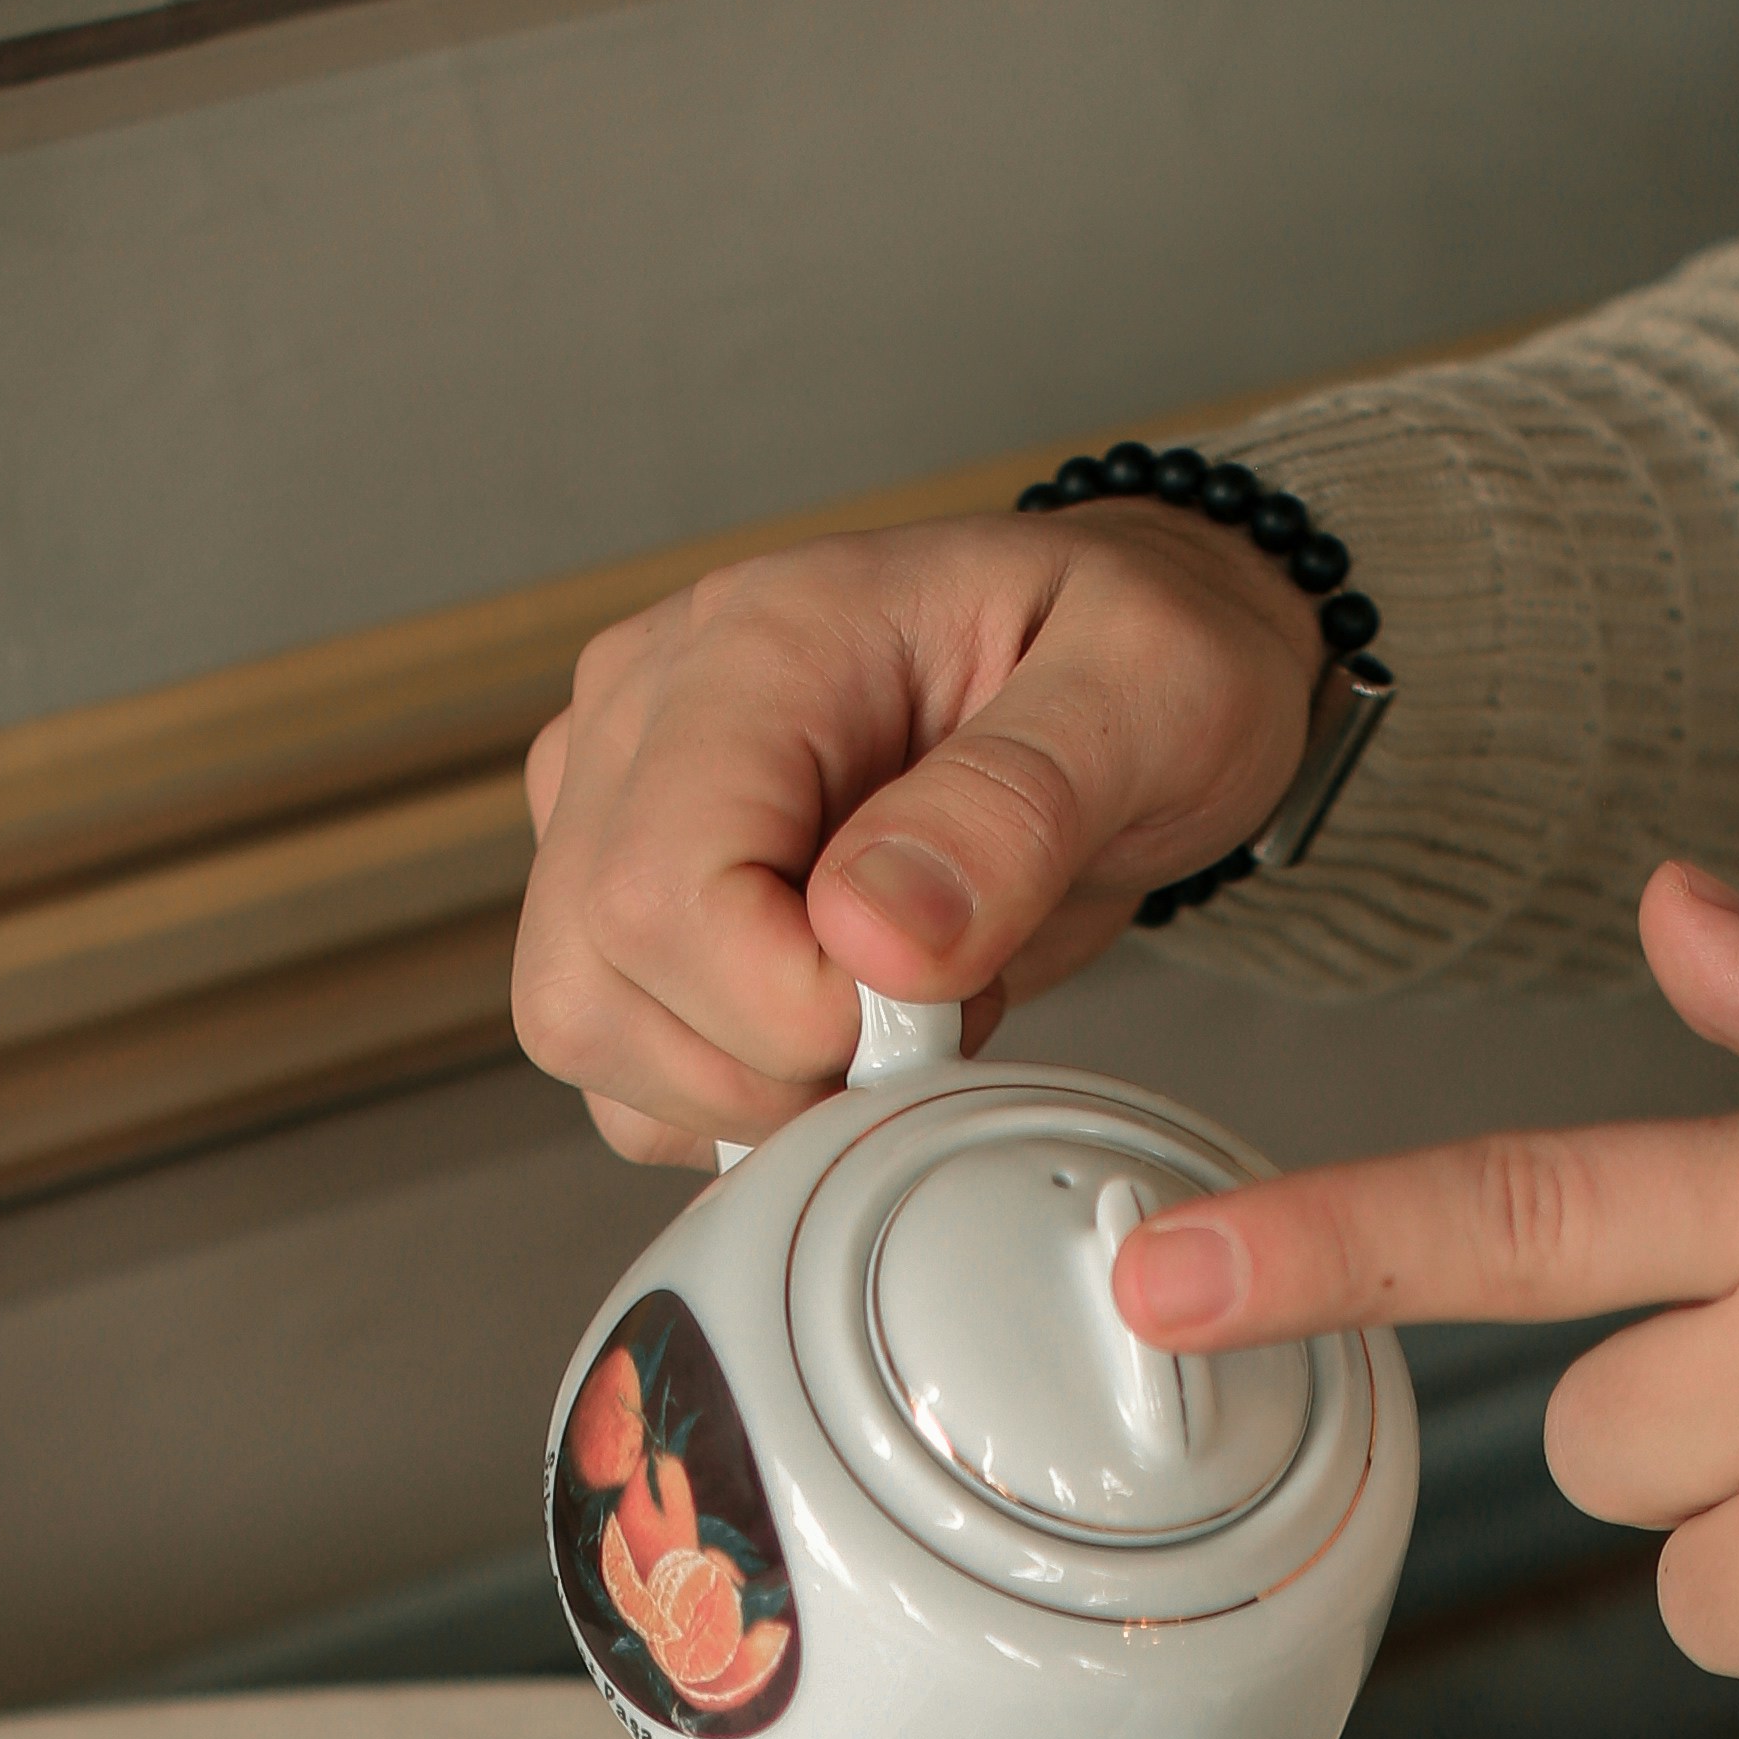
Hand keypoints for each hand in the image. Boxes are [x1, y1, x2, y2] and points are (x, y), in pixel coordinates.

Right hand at [513, 509, 1321, 1167]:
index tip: (927, 1002)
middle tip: (928, 1012)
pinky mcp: (637, 890)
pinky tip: (843, 1024)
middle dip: (772, 1066)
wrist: (1128, 682)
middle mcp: (652, 708)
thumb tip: (873, 936)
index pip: (661, 885)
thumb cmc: (1142, 664)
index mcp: (765, 640)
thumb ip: (1014, 809)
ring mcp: (620, 797)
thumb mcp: (1153, 697)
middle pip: (593, 977)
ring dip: (750, 1091)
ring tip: (894, 1005)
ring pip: (586, 1030)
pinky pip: (626, 1062)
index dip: (784, 1006)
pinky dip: (738, 1098)